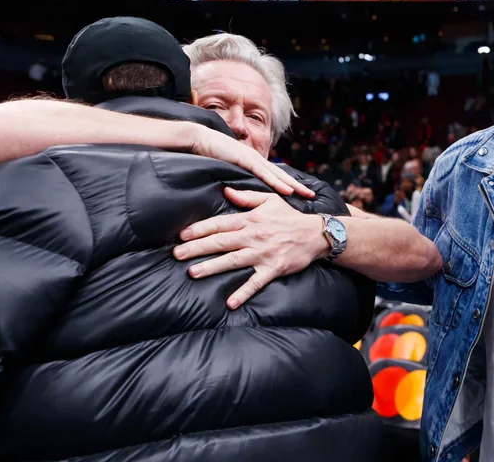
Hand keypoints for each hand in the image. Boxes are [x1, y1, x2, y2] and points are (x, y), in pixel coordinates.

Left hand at [176, 187, 329, 308]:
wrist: (316, 234)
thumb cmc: (290, 217)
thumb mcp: (270, 200)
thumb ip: (246, 197)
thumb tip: (225, 191)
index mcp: (251, 219)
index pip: (220, 223)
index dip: (200, 229)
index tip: (181, 235)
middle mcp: (254, 236)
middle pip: (221, 242)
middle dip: (197, 248)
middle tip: (177, 254)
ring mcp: (263, 253)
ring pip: (233, 261)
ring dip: (212, 267)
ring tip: (193, 273)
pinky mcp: (273, 269)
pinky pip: (255, 282)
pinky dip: (243, 292)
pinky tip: (230, 303)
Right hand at [187, 125, 312, 198]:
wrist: (198, 138)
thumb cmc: (208, 152)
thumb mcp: (226, 166)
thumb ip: (235, 175)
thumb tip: (240, 189)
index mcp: (252, 160)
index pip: (273, 174)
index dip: (287, 183)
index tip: (300, 192)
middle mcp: (256, 158)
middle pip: (281, 174)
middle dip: (297, 185)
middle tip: (312, 195)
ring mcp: (252, 158)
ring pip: (277, 175)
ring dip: (293, 185)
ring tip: (306, 194)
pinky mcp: (245, 160)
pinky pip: (264, 174)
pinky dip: (277, 182)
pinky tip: (288, 190)